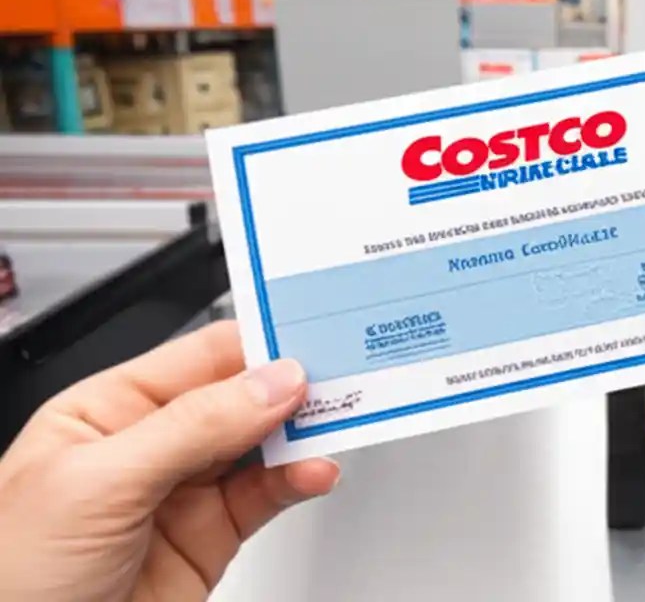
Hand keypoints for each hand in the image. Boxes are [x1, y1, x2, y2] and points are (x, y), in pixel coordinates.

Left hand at [0, 321, 339, 601]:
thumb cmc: (12, 577)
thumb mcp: (97, 483)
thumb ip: (192, 427)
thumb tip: (271, 383)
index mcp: (106, 410)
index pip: (197, 356)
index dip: (255, 344)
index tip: (308, 338)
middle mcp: (150, 445)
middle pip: (240, 397)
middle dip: (291, 385)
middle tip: (341, 375)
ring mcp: (184, 492)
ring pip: (263, 445)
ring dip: (304, 432)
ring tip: (338, 421)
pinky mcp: (212, 537)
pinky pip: (269, 496)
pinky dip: (301, 479)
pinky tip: (316, 470)